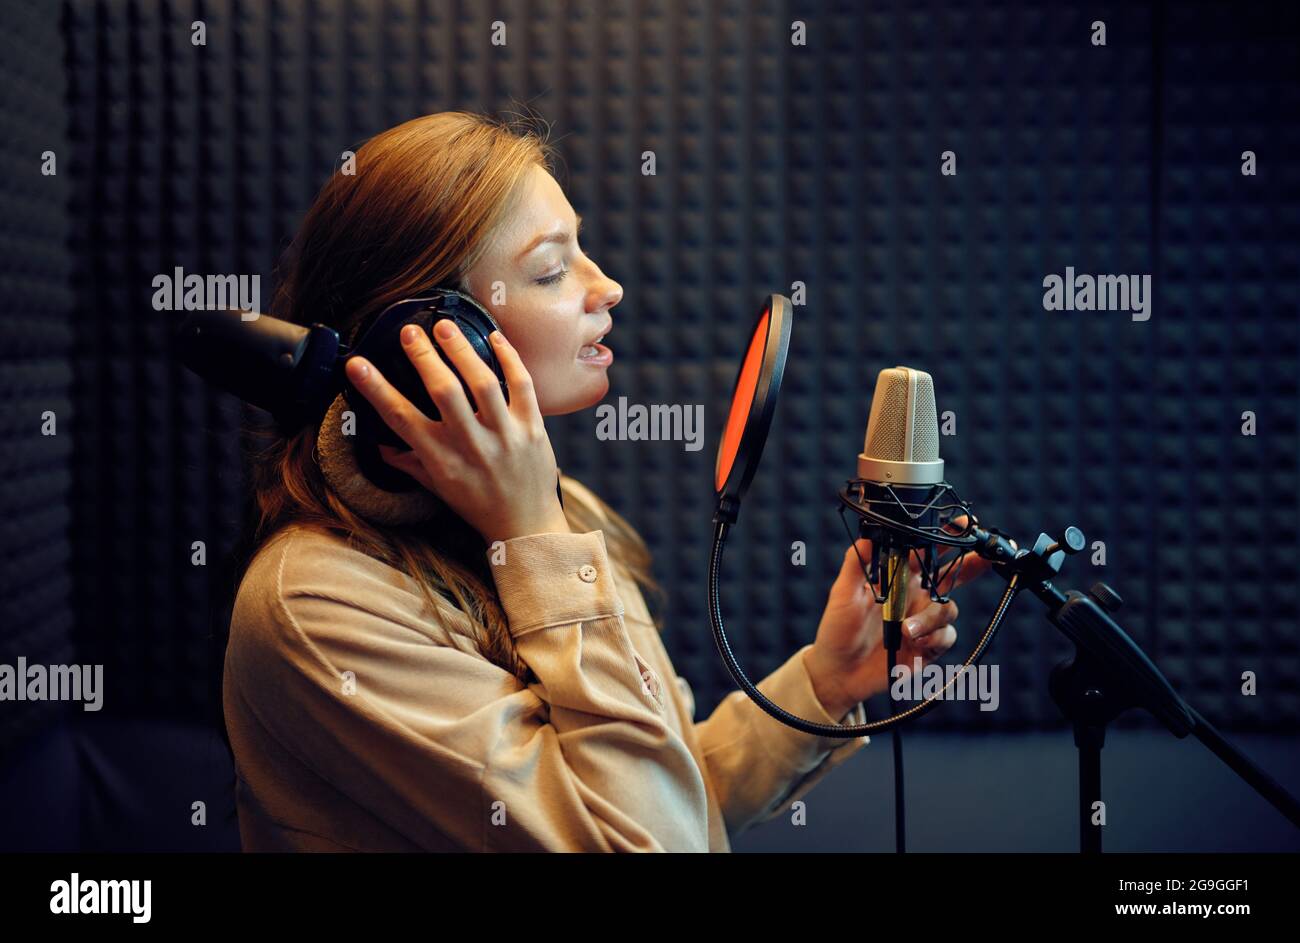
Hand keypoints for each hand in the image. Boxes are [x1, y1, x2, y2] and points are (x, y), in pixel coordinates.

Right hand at [344, 319, 569, 544]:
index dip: (377, 389)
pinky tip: (494, 336)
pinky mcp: (533, 427)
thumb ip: (409, 463)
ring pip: (483, 384)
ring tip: (445, 326)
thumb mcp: (438, 489)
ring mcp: (505, 435)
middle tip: (409, 331)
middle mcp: (472, 446)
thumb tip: (378, 445)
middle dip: (424, 357)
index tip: (357, 364)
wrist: (527, 525)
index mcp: (442, 460)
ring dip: (462, 350)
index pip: (402, 419)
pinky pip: (522, 385)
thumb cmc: (478, 504)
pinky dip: (509, 357)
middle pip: (444, 392)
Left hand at [803, 525, 992, 718]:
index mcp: (899, 577)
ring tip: (905, 629)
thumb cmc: (838, 628)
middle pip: (954, 575)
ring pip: (948, 609)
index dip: (945, 537)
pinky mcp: (929, 646)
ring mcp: (925, 620)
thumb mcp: (843, 593)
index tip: (959, 524)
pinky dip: (935, 638)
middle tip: (982, 555)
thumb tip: (867, 536)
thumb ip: (856, 564)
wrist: (839, 670)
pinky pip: (946, 636)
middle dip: (972, 563)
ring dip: (931, 617)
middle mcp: (917, 596)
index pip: (927, 551)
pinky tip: (916, 642)